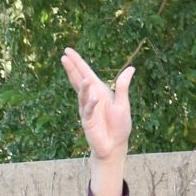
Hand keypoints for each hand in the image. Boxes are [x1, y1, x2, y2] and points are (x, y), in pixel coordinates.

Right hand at [61, 47, 133, 164]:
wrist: (115, 145)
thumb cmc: (119, 125)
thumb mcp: (123, 103)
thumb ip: (123, 86)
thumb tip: (131, 68)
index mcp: (98, 91)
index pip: (85, 73)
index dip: (77, 62)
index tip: (67, 51)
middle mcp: (90, 98)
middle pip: (78, 80)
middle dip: (72, 69)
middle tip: (64, 56)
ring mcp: (87, 109)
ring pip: (82, 94)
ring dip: (82, 85)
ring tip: (82, 76)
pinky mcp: (88, 121)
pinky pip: (89, 110)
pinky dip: (91, 103)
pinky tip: (94, 96)